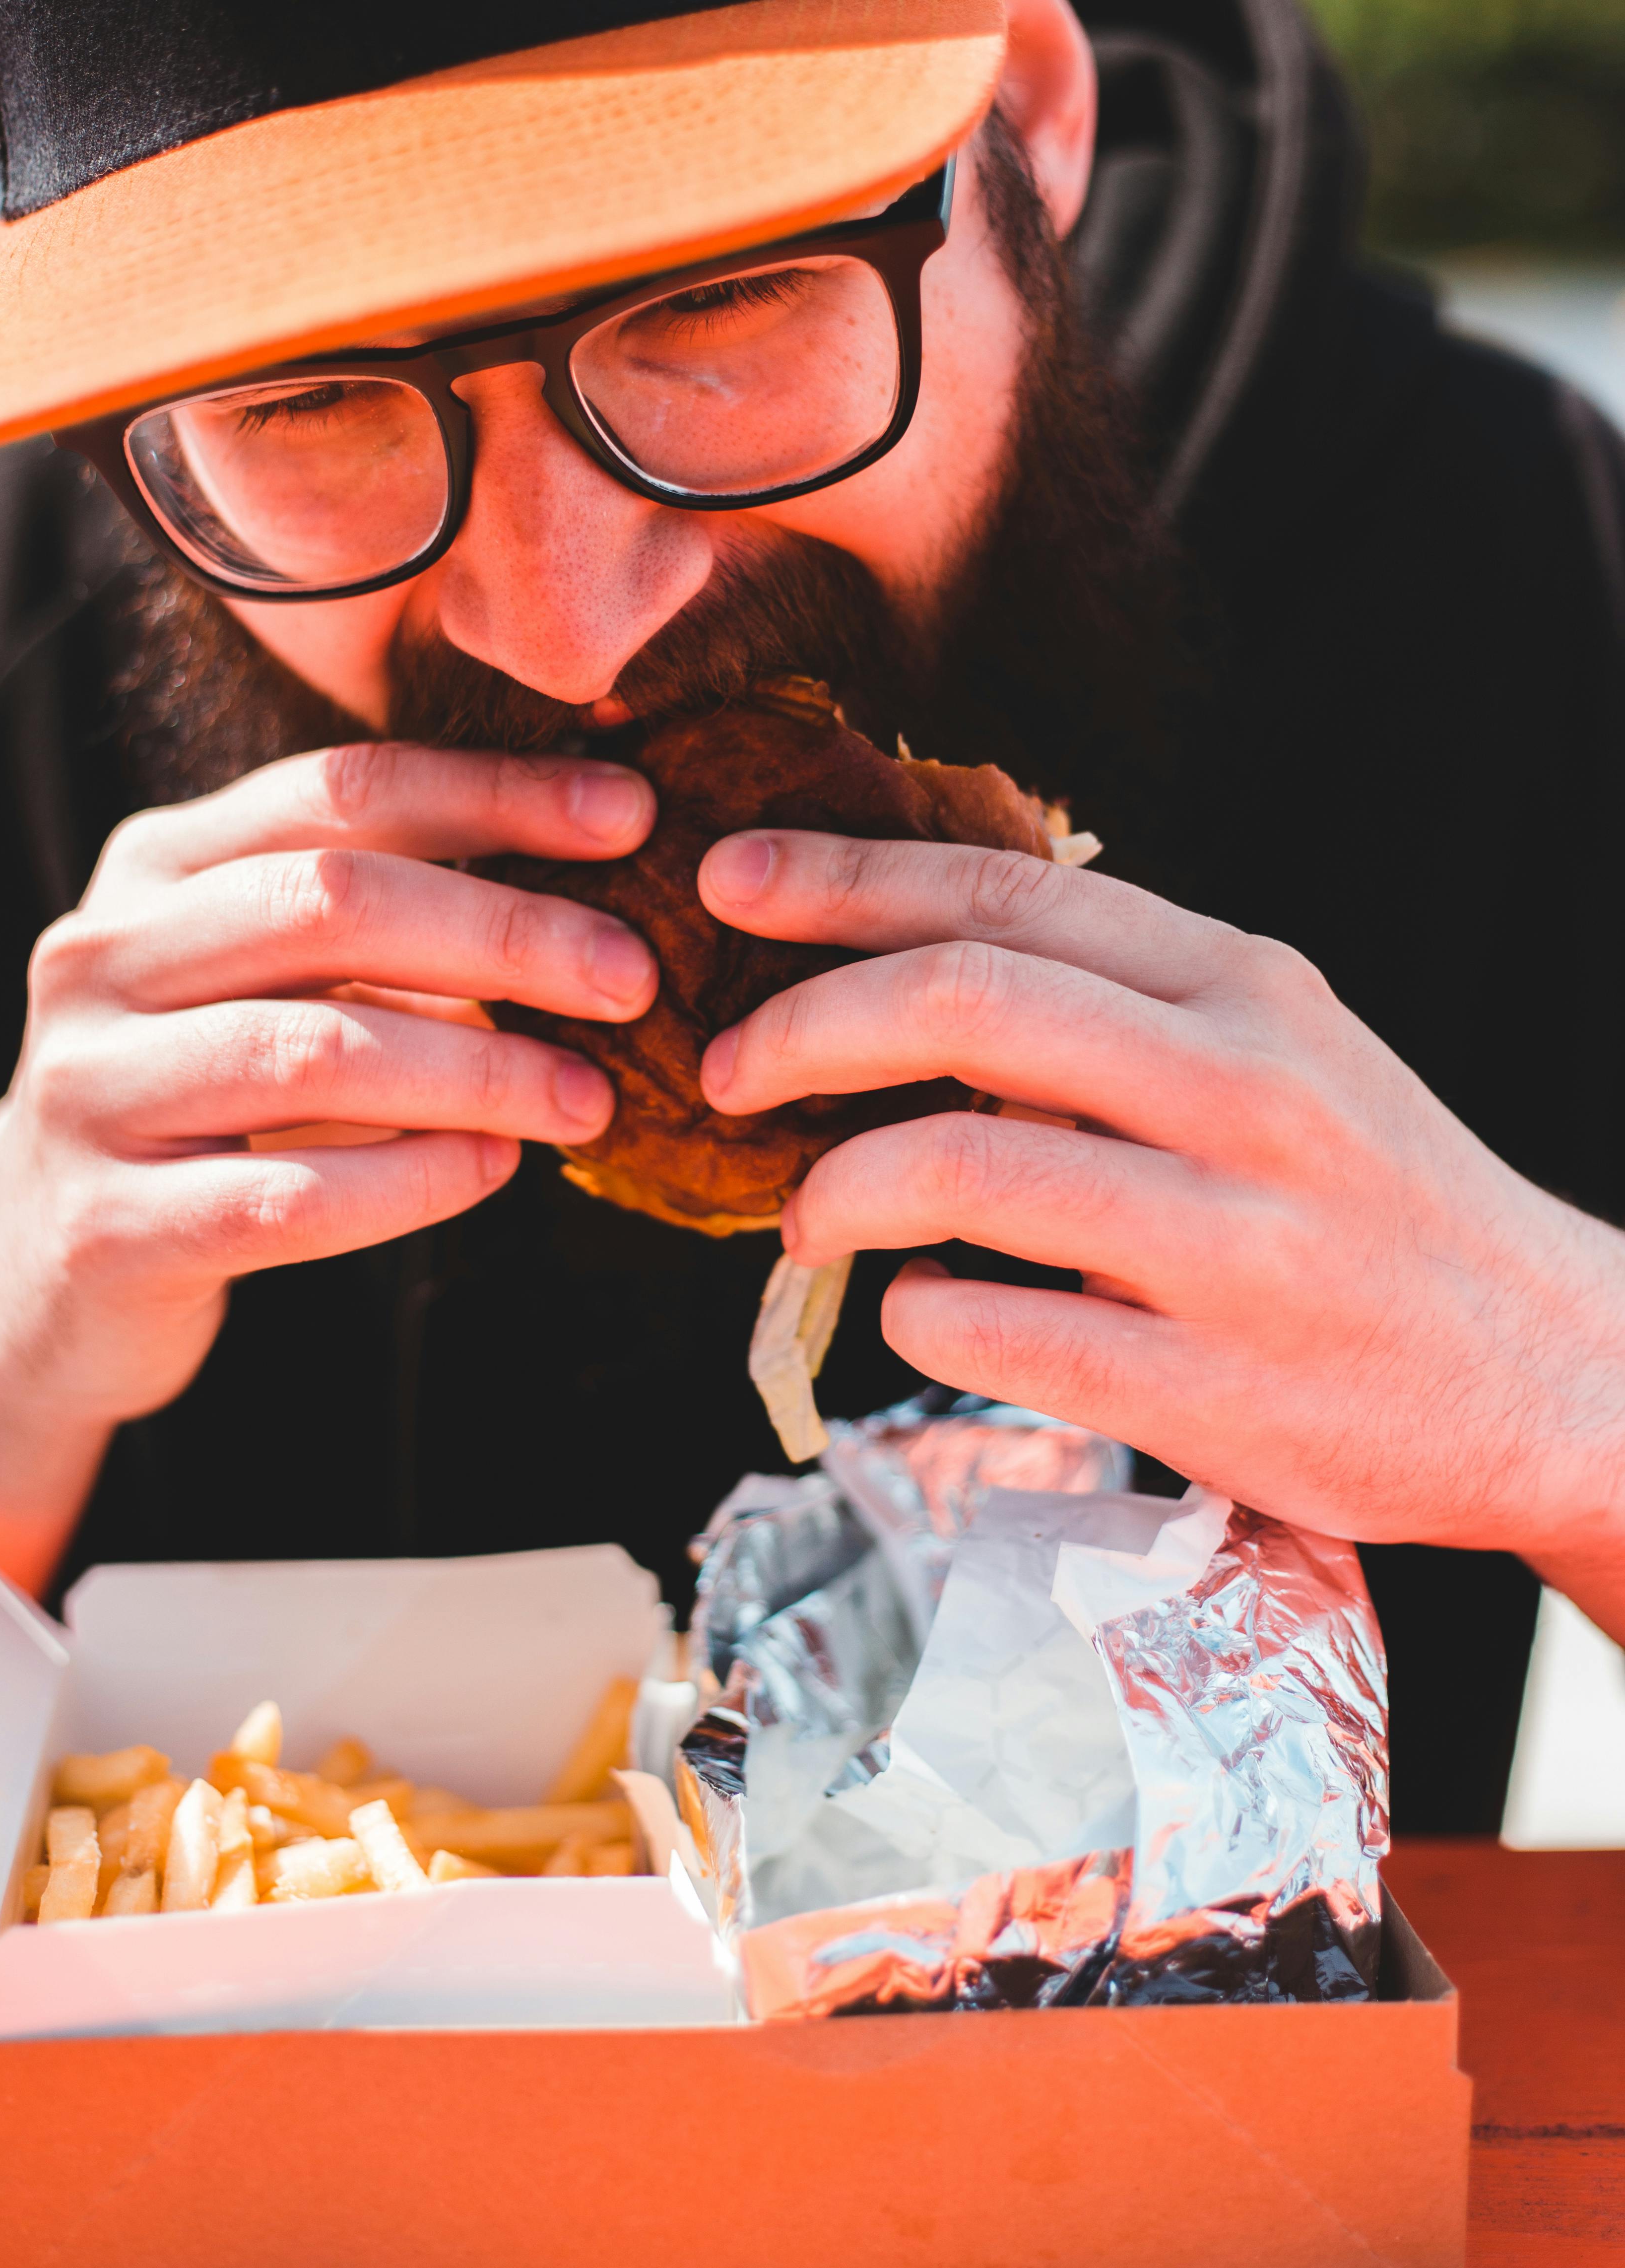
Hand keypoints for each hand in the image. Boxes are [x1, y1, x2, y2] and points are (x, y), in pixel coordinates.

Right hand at [0, 742, 654, 1588]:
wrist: (41, 1267)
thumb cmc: (206, 1098)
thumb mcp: (272, 981)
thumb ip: (386, 921)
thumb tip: (592, 880)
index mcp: (154, 867)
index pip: (341, 791)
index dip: (495, 795)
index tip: (632, 816)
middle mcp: (101, 956)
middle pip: (333, 905)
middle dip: (507, 934)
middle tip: (634, 979)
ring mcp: (88, 1090)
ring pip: (316, 1052)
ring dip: (481, 1070)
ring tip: (588, 1097)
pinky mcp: (109, 1226)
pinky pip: (291, 1196)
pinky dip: (415, 1178)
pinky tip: (497, 1168)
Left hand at [697, 828, 1624, 1628]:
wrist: (1550, 1370)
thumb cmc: (1378, 1202)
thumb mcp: (1280, 1056)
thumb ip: (1122, 1007)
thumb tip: (916, 985)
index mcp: (1248, 988)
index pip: (1009, 894)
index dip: (848, 880)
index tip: (735, 884)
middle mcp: (1243, 1091)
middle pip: (964, 1004)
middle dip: (804, 1023)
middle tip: (725, 1065)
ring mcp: (1228, 1243)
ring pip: (960, 1171)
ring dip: (835, 1188)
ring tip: (802, 1217)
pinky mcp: (1208, 1387)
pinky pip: (994, 1330)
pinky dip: (913, 1313)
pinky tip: (913, 1309)